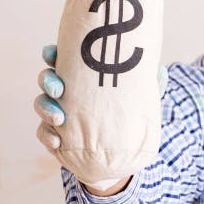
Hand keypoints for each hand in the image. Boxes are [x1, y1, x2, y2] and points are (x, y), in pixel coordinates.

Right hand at [34, 43, 168, 188]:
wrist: (120, 151)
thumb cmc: (128, 113)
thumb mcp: (141, 97)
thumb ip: (150, 84)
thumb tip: (161, 69)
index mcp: (82, 76)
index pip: (61, 59)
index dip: (51, 54)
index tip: (51, 53)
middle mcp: (66, 91)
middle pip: (46, 79)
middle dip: (48, 81)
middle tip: (59, 89)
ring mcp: (57, 112)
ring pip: (41, 104)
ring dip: (46, 109)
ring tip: (59, 117)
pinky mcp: (55, 134)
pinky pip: (44, 133)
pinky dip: (48, 136)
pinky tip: (57, 141)